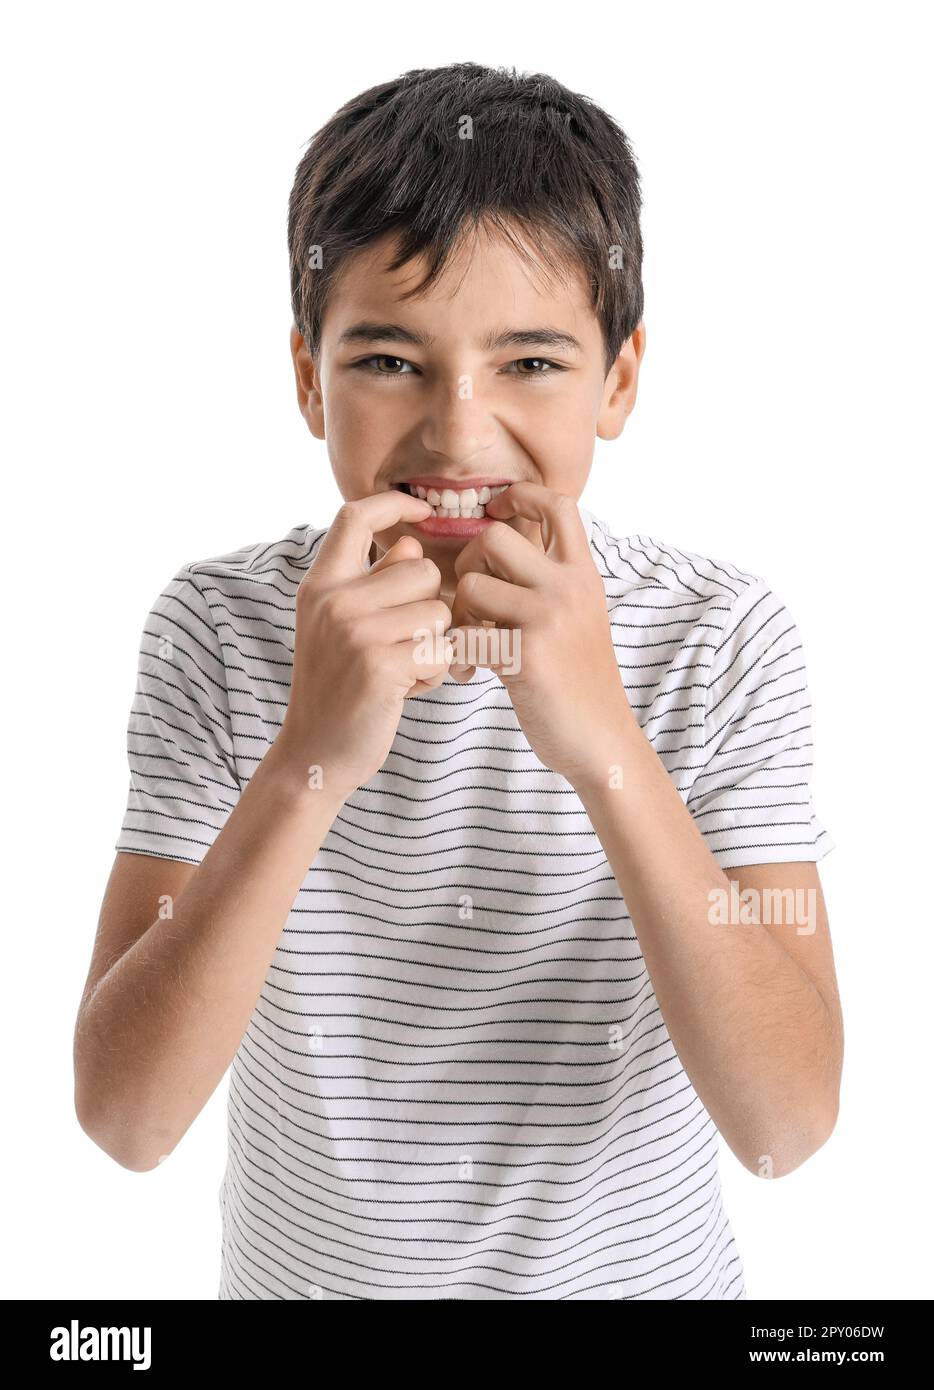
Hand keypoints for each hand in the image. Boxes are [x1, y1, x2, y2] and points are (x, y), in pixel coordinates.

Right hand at [277, 491, 452, 794]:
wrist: (313, 755)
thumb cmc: (338, 690)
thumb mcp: (344, 629)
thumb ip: (375, 584)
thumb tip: (410, 544)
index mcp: (319, 586)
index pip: (353, 517)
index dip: (393, 503)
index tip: (421, 509)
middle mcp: (333, 601)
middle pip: (420, 569)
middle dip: (429, 607)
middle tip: (405, 646)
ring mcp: (355, 632)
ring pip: (438, 611)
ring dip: (433, 646)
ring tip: (403, 671)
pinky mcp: (381, 665)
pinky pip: (440, 651)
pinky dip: (433, 675)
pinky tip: (405, 692)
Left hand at [447, 483, 636, 784]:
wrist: (602, 740)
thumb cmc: (579, 682)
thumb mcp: (579, 617)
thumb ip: (550, 582)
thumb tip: (500, 545)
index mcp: (583, 575)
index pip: (558, 504)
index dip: (521, 496)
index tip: (498, 511)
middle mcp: (569, 588)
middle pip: (493, 538)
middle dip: (470, 566)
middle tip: (473, 603)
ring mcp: (548, 620)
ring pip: (469, 584)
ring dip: (459, 614)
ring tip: (474, 643)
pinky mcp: (525, 656)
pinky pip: (465, 635)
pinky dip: (458, 655)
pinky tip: (472, 674)